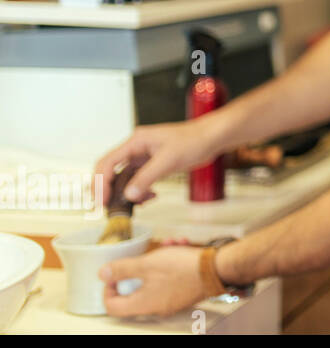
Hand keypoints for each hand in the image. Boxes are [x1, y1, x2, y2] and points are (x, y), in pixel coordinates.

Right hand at [93, 116, 225, 205]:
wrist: (212, 138)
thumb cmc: (193, 141)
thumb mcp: (168, 160)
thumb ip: (147, 178)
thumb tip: (128, 195)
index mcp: (135, 142)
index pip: (107, 163)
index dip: (100, 183)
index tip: (101, 201)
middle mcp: (136, 149)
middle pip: (111, 171)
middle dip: (108, 190)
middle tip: (109, 208)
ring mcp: (144, 157)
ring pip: (125, 178)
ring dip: (127, 193)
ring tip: (136, 205)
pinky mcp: (153, 165)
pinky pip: (139, 181)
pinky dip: (141, 191)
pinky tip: (151, 197)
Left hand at [99, 246, 209, 317]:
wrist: (216, 269)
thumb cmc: (184, 269)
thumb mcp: (147, 264)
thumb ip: (122, 269)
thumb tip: (103, 274)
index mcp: (143, 304)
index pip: (112, 306)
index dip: (108, 289)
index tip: (114, 275)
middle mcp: (155, 307)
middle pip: (133, 293)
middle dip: (137, 269)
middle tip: (142, 257)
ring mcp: (170, 301)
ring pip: (152, 282)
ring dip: (156, 262)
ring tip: (167, 246)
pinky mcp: (181, 293)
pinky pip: (167, 281)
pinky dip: (169, 265)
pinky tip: (178, 248)